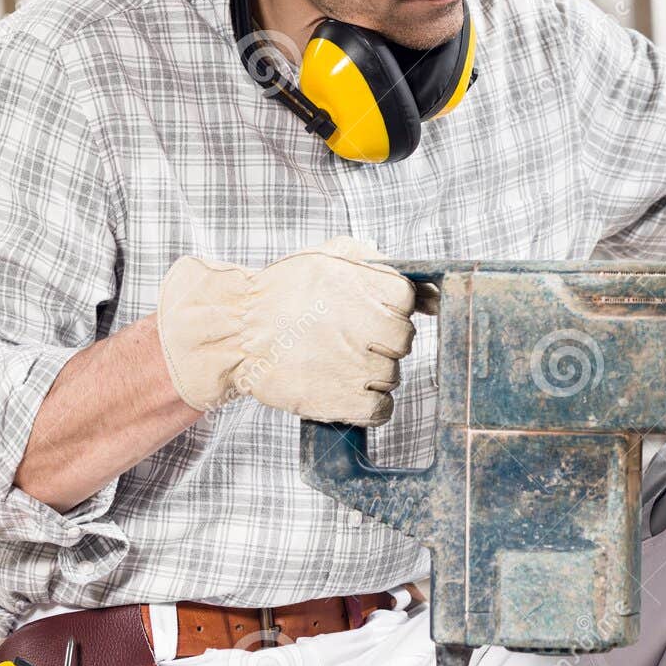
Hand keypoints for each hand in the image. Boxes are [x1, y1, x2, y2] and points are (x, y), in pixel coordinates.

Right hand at [156, 236, 415, 425]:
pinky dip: (370, 404)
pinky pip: (382, 409)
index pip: (407, 300)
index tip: (366, 311)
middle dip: (381, 340)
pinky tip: (346, 389)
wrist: (235, 332)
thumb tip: (431, 293)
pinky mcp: (342, 400)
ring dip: (371, 372)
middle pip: (403, 340)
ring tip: (336, 360)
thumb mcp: (332, 255)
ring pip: (392, 376)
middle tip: (348, 337)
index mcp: (367, 285)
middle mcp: (367, 325)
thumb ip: (383, 264)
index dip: (388, 307)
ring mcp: (357, 365)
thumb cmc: (285, 292)